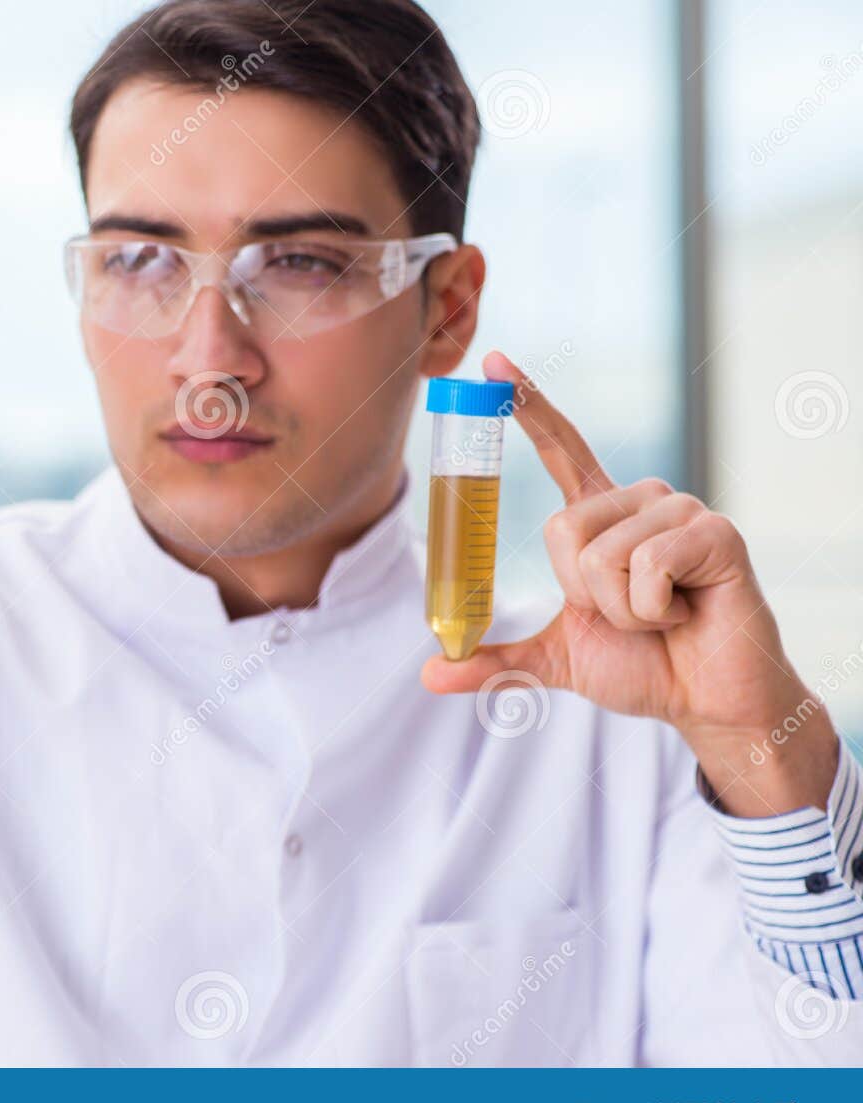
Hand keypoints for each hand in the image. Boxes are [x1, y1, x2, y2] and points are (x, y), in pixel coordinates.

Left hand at [421, 351, 836, 816]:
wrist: (707, 699)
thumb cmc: (643, 665)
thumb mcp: (555, 659)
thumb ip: (496, 659)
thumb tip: (428, 675)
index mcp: (601, 515)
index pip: (561, 447)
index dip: (528, 403)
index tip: (493, 361)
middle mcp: (639, 498)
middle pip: (560, 528)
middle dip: (581, 593)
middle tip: (628, 613)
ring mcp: (681, 510)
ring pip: (600, 553)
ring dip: (619, 609)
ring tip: (661, 614)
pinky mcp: (716, 532)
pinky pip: (645, 566)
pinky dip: (651, 610)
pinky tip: (684, 614)